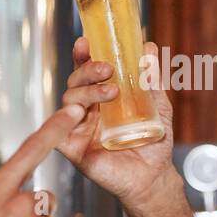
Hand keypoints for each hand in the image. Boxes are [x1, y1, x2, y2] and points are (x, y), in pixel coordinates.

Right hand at [58, 37, 179, 211]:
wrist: (154, 175)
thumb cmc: (153, 142)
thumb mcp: (158, 104)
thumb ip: (151, 78)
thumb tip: (150, 48)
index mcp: (102, 97)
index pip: (87, 71)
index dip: (83, 55)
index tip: (86, 41)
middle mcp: (88, 110)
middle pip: (75, 82)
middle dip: (87, 70)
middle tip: (107, 67)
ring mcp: (78, 128)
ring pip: (69, 101)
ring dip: (86, 91)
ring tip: (111, 91)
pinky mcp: (73, 149)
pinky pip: (58, 131)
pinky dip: (65, 119)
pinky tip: (81, 112)